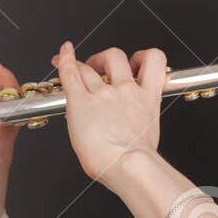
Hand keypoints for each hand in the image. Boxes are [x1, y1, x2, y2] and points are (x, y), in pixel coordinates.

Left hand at [53, 40, 165, 187]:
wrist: (129, 165)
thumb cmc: (138, 161)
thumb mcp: (149, 136)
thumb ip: (140, 122)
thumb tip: (131, 125)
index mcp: (148, 99)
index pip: (153, 62)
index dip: (141, 57)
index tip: (132, 62)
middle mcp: (126, 90)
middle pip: (117, 57)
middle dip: (106, 58)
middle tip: (100, 68)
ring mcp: (103, 94)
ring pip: (91, 65)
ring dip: (84, 63)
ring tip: (79, 68)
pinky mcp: (81, 102)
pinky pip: (70, 73)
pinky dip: (65, 59)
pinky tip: (63, 53)